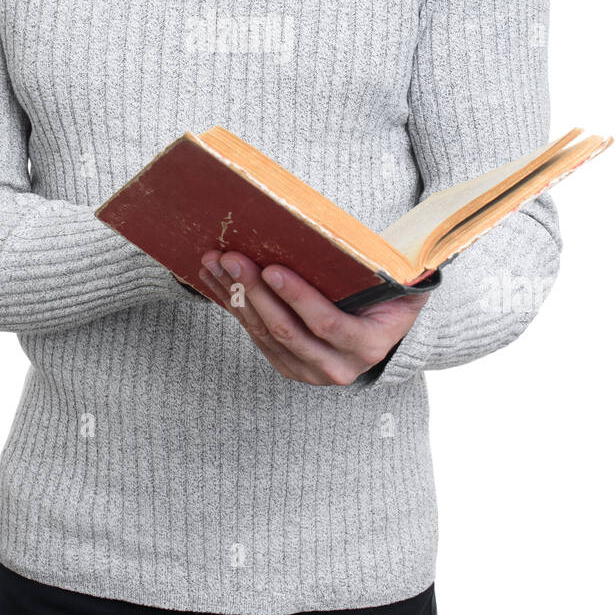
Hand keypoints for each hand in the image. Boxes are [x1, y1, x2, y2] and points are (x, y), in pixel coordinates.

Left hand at [198, 249, 433, 385]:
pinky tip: (218, 282)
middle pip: (287, 330)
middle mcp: (337, 367)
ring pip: (265, 335)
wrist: (383, 331)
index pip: (326, 323)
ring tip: (216, 264)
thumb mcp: (399, 286)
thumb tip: (373, 243)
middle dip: (255, 291)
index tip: (272, 269)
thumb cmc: (389, 298)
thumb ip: (391, 272)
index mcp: (367, 346)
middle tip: (231, 258)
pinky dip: (234, 308)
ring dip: (236, 297)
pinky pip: (256, 337)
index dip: (298, 298)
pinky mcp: (287, 366)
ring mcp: (309, 371)